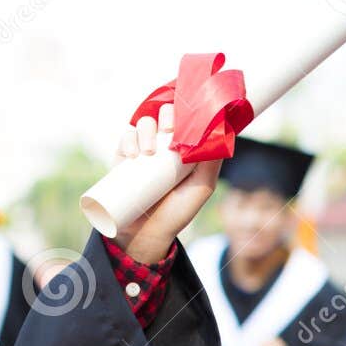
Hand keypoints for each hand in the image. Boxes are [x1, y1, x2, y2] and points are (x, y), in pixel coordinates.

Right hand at [112, 102, 223, 265]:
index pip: (187, 119)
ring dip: (146, 129)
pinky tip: (133, 154)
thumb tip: (222, 134)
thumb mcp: (201, 188)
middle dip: (167, 116)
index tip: (188, 124)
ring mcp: (144, 148)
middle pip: (164, 114)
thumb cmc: (178, 211)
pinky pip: (125, 137)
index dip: (187, 114)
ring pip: (144, 123)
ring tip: (148, 152)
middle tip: (169, 130)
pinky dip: (128, 139)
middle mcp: (164, 143)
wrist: (147, 232)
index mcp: (184, 147)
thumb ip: (212, 164)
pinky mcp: (124, 156)